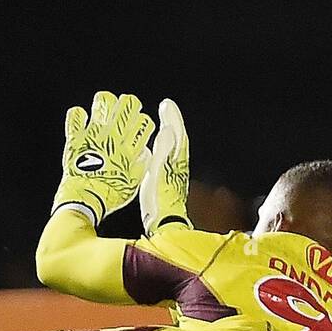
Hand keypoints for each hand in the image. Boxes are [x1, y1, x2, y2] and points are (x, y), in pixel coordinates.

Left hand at [52, 91, 154, 225]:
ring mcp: (94, 133)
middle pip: (128, 104)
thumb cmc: (108, 194)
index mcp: (129, 146)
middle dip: (129, 104)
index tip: (139, 127)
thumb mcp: (133, 183)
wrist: (85, 199)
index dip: (143, 122)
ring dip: (106, 103)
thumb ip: (141, 164)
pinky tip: (82, 121)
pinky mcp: (76, 136)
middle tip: (126, 110)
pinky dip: (78, 115)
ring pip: (103, 101)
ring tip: (105, 110)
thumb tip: (143, 151)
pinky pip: (76, 115)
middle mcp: (113, 136)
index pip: (144, 122)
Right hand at [139, 98, 190, 236]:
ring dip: (168, 135)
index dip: (172, 119)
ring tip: (162, 124)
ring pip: (172, 150)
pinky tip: (154, 152)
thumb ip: (163, 151)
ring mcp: (171, 175)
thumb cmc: (161, 201)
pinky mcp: (164, 184)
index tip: (167, 104)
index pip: (177, 135)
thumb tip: (168, 130)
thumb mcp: (160, 173)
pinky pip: (164, 160)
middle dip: (172, 123)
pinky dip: (161, 151)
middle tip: (166, 109)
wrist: (164, 225)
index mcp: (174, 161)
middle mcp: (175, 166)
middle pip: (177, 139)